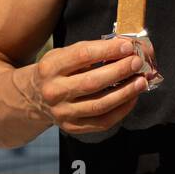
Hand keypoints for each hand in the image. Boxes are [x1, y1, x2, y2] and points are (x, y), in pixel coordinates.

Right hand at [27, 38, 148, 134]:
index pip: (83, 55)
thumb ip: (90, 50)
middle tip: (138, 62)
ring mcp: (62, 112)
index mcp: (50, 67)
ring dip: (125, 93)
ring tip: (141, 81)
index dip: (108, 50)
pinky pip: (102, 122)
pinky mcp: (72, 127)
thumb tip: (125, 47)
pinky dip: (121, 110)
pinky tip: (132, 98)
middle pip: (92, 82)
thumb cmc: (56, 71)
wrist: (32, 98)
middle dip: (120, 71)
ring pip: (99, 105)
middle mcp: (54, 91)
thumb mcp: (63, 54)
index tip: (127, 46)